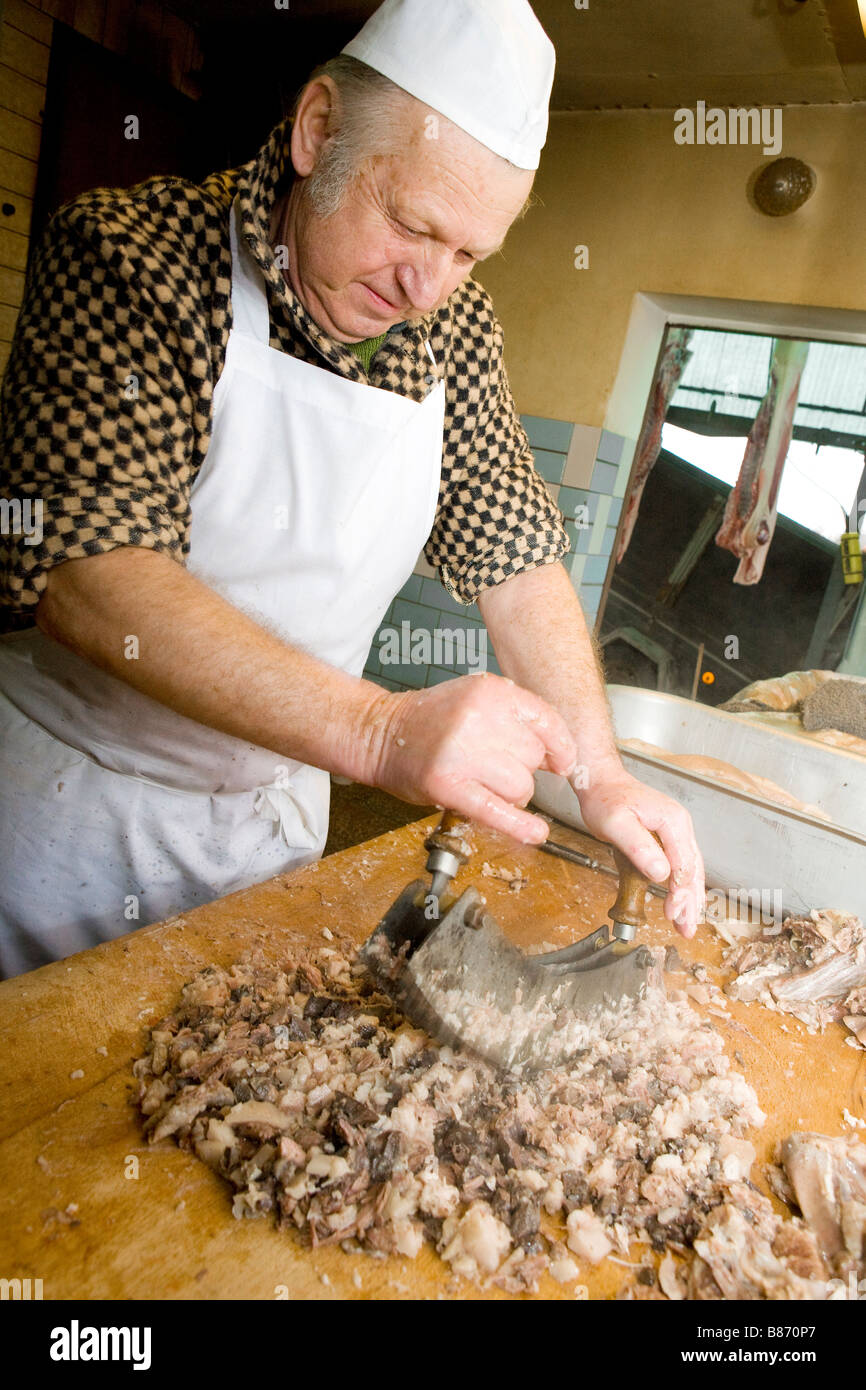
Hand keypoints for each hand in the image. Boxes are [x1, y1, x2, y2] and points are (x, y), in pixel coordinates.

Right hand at [366, 673, 576, 842]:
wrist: (380, 733)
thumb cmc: (432, 720)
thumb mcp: (477, 699)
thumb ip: (518, 719)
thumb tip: (561, 758)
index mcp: (490, 690)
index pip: (546, 722)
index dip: (560, 748)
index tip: (562, 763)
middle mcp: (478, 718)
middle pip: (534, 758)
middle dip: (524, 769)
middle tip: (495, 766)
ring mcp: (461, 752)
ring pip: (521, 787)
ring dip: (513, 795)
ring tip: (486, 784)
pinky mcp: (447, 785)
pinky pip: (496, 810)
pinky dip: (520, 826)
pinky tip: (535, 832)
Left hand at [573, 763, 704, 937]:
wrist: (602, 782)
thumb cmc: (606, 799)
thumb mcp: (616, 823)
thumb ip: (639, 847)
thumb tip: (661, 873)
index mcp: (673, 821)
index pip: (684, 864)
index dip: (680, 892)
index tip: (673, 913)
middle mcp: (681, 826)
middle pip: (693, 869)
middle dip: (691, 902)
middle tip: (686, 929)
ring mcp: (677, 831)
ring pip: (691, 870)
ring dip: (690, 898)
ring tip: (687, 925)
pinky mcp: (669, 837)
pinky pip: (681, 864)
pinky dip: (682, 886)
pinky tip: (681, 903)